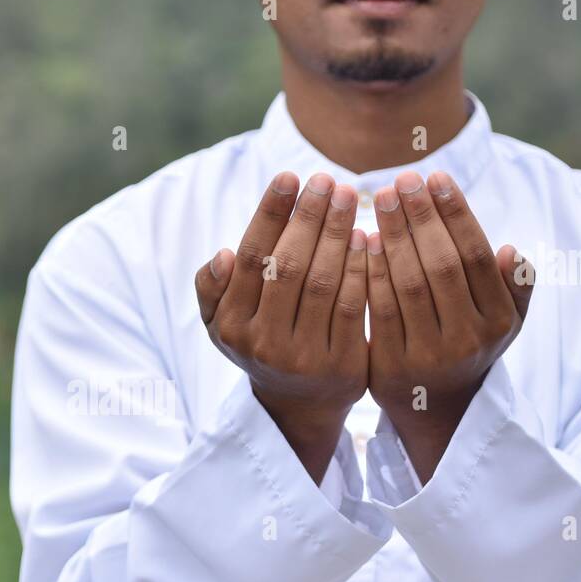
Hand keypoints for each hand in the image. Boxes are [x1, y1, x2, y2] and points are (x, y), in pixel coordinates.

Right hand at [195, 171, 368, 483]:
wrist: (299, 405)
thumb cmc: (260, 343)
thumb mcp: (222, 324)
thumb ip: (212, 289)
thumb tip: (223, 255)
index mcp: (232, 325)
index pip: (252, 258)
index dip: (271, 214)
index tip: (290, 177)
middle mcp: (264, 344)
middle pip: (289, 266)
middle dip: (309, 217)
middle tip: (327, 179)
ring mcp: (304, 358)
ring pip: (323, 282)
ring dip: (337, 233)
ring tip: (349, 196)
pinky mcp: (343, 366)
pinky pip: (353, 305)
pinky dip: (360, 267)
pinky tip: (368, 235)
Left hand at [367, 170, 534, 480]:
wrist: (436, 407)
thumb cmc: (470, 344)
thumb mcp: (504, 322)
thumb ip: (514, 286)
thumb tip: (511, 250)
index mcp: (497, 320)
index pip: (475, 255)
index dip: (454, 212)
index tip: (434, 176)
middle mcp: (467, 340)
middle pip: (440, 265)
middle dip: (419, 217)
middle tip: (399, 179)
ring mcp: (428, 356)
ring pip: (408, 284)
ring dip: (392, 236)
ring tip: (378, 198)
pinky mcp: (391, 367)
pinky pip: (377, 310)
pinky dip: (369, 272)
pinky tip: (361, 239)